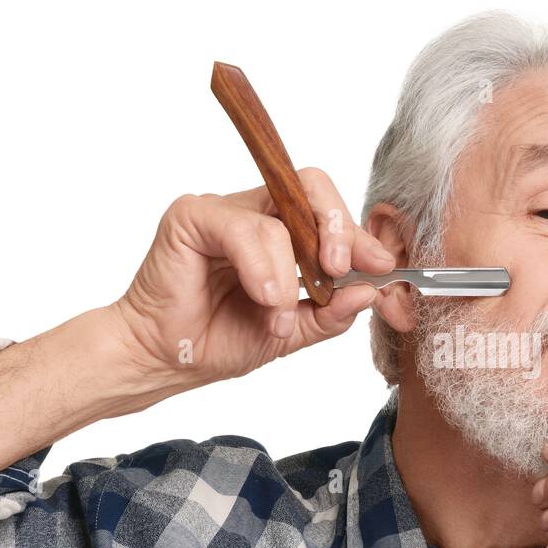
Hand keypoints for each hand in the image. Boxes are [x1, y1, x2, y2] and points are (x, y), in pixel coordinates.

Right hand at [111, 169, 394, 386]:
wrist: (165, 360)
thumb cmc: (218, 341)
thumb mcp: (292, 330)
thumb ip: (331, 311)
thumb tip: (371, 291)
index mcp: (281, 233)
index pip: (327, 213)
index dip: (359, 236)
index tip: (382, 266)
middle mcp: (254, 213)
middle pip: (310, 187)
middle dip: (337, 227)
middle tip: (342, 267)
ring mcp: (223, 210)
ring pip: (279, 221)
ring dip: (287, 277)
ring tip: (277, 317)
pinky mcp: (192, 216)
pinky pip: (242, 229)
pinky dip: (261, 268)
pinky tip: (263, 299)